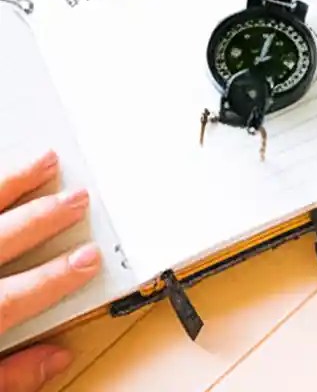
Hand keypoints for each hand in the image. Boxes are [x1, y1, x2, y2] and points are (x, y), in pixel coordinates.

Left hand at [0, 150, 101, 391]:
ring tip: (43, 163)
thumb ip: (13, 377)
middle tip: (79, 198)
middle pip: (1, 239)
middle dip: (44, 218)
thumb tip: (56, 358)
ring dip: (11, 184)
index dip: (59, 276)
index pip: (20, 294)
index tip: (91, 258)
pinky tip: (1, 174)